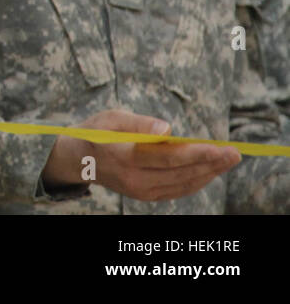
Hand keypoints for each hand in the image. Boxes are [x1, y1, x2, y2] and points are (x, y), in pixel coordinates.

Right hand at [41, 109, 240, 200]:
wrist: (79, 159)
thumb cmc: (97, 131)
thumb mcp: (110, 118)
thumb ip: (139, 122)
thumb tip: (167, 128)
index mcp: (124, 157)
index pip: (166, 158)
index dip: (194, 154)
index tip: (217, 148)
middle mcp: (134, 179)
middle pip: (180, 173)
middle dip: (211, 163)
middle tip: (234, 153)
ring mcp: (141, 191)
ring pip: (183, 184)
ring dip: (209, 173)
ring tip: (228, 160)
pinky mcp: (146, 195)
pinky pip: (178, 190)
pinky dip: (196, 180)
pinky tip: (210, 170)